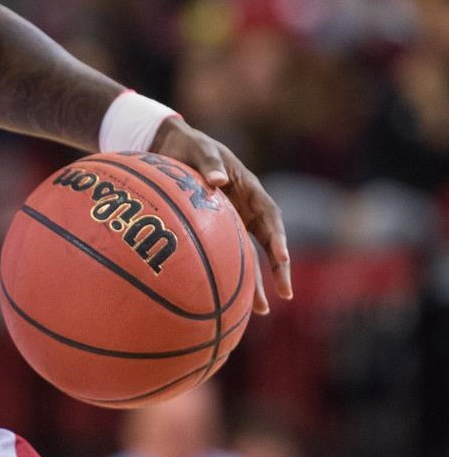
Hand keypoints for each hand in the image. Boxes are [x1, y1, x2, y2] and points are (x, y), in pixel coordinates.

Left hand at [150, 118, 292, 313]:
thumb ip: (209, 163)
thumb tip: (219, 179)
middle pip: (268, 242)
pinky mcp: (216, 229)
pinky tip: (225, 298)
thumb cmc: (187, 145)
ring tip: (260, 310)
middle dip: (278, 269)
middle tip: (285, 294)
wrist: (170, 146)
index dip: (278, 237)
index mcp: (249, 189)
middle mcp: (246, 208)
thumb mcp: (199, 148)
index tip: (281, 256)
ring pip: (249, 254)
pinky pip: (226, 254)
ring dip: (255, 281)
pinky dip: (229, 274)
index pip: (270, 216)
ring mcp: (233, 220)